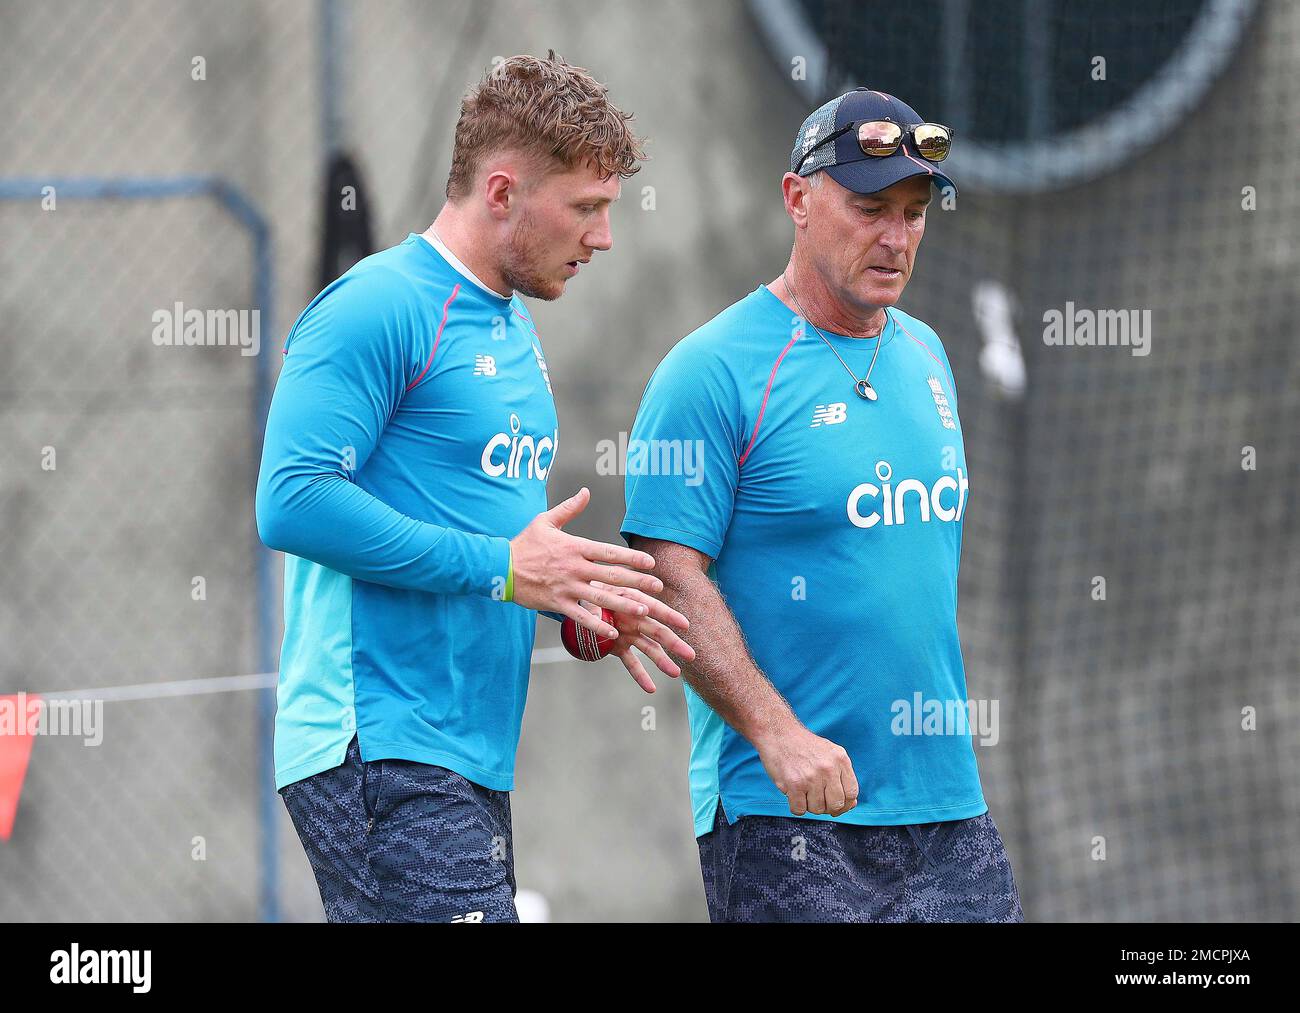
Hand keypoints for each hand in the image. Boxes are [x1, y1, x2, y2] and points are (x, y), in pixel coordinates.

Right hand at [510, 488, 662, 640]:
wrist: (499, 567)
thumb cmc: (524, 544)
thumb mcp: (545, 521)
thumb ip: (569, 508)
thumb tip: (586, 492)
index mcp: (574, 547)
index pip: (609, 552)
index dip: (631, 557)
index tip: (650, 563)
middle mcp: (574, 567)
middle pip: (611, 575)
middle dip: (637, 581)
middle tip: (658, 586)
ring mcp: (566, 587)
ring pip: (600, 597)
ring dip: (623, 604)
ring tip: (643, 610)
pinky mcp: (556, 603)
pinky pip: (580, 616)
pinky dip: (597, 625)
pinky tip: (612, 632)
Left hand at [583, 581, 695, 692]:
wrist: (582, 599)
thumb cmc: (589, 592)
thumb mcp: (590, 596)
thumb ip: (595, 609)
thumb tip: (600, 620)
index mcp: (632, 600)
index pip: (654, 608)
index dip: (669, 616)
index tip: (685, 625)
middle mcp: (635, 618)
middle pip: (658, 632)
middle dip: (674, 644)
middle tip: (691, 655)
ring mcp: (629, 634)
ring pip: (650, 649)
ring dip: (662, 661)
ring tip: (676, 673)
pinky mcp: (620, 647)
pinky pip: (631, 663)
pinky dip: (640, 676)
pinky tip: (650, 689)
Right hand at [753, 719, 858, 816]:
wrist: (778, 732)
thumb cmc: (803, 745)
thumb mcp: (830, 753)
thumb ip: (842, 776)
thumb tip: (851, 804)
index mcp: (840, 759)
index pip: (851, 793)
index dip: (845, 804)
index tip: (836, 804)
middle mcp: (829, 768)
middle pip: (836, 805)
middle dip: (827, 808)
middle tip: (817, 799)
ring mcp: (811, 776)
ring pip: (817, 809)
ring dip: (809, 805)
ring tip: (803, 791)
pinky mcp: (794, 784)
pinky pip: (799, 810)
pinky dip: (795, 806)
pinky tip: (793, 793)